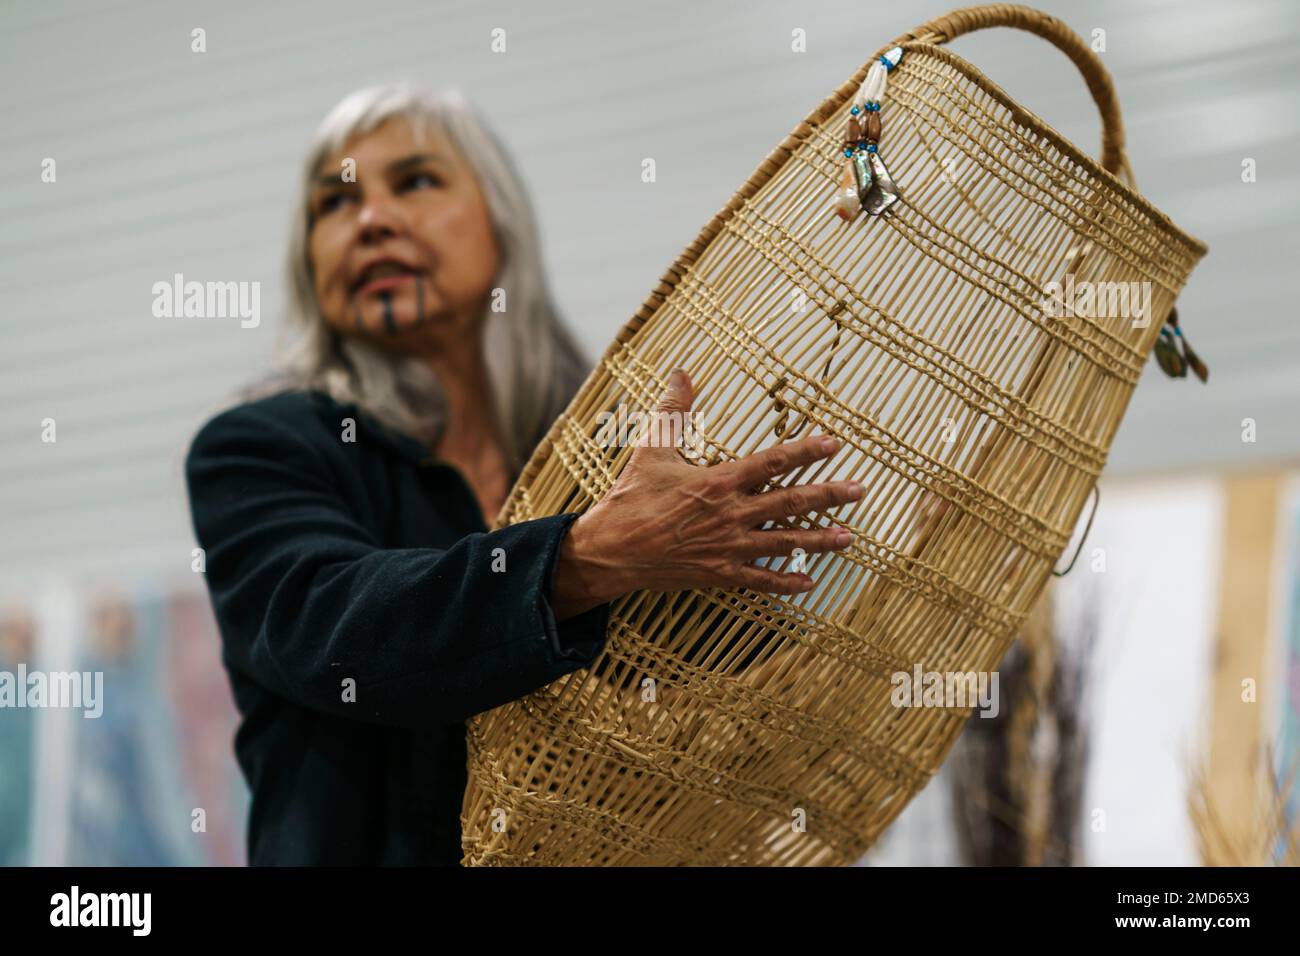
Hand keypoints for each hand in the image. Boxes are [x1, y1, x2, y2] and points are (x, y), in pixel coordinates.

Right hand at [551, 368, 860, 619]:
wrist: (610, 551)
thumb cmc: (630, 498)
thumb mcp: (651, 448)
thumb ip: (673, 411)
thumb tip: (682, 373)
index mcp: (718, 481)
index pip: (772, 462)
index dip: (805, 451)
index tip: (833, 444)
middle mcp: (730, 515)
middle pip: (790, 503)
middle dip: (828, 496)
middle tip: (859, 491)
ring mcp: (728, 547)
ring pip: (784, 543)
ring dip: (819, 540)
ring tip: (848, 538)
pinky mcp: (719, 573)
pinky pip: (760, 580)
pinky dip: (785, 582)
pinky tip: (809, 582)